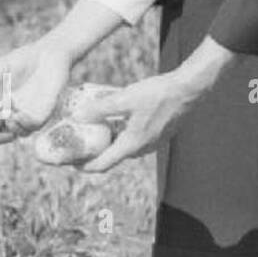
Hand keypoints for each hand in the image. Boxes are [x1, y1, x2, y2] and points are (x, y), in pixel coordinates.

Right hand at [0, 39, 71, 145]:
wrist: (48, 54)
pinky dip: (24, 123)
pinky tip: (16, 115)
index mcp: (3, 106)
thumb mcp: (1, 69)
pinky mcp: (44, 113)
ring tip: (2, 117)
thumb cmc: (24, 59)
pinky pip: (33, 125)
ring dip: (9, 128)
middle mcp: (16, 114)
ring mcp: (30, 115)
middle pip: (2, 134)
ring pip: (17, 131)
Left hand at [72, 71, 202, 172]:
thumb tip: (78, 116)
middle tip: (78, 144)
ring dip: (108, 143)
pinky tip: (115, 120)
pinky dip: (121, 135)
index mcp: (132, 145)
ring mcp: (151, 143)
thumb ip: (100, 109)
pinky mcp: (158, 135)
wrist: (187, 90)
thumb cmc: (157, 94)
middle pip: (112, 157)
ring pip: (123, 147)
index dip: (84, 166)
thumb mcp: (124, 99)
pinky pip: (134, 140)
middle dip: (94, 153)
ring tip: (93, 131)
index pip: (103, 165)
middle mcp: (142, 149)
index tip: (70, 163)